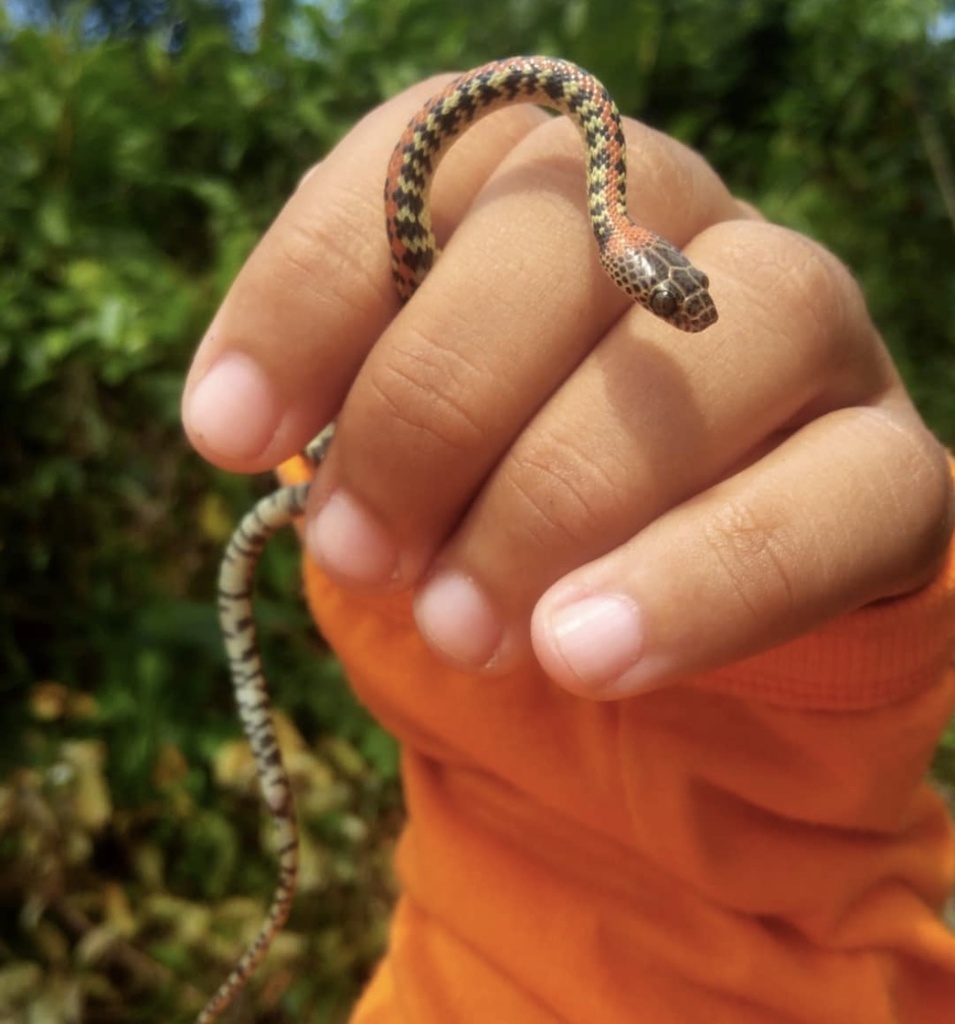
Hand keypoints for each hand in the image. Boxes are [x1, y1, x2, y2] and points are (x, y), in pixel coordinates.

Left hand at [182, 74, 952, 698]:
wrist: (661, 610)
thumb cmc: (504, 513)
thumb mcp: (406, 452)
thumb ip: (345, 413)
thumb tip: (248, 423)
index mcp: (544, 188)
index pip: (418, 163)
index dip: (310, 291)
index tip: (224, 430)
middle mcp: (682, 221)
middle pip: (556, 243)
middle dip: (428, 410)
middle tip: (359, 553)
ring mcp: (802, 328)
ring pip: (692, 365)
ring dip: (548, 503)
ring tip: (461, 630)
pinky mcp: (888, 463)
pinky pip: (827, 504)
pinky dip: (694, 585)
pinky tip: (586, 656)